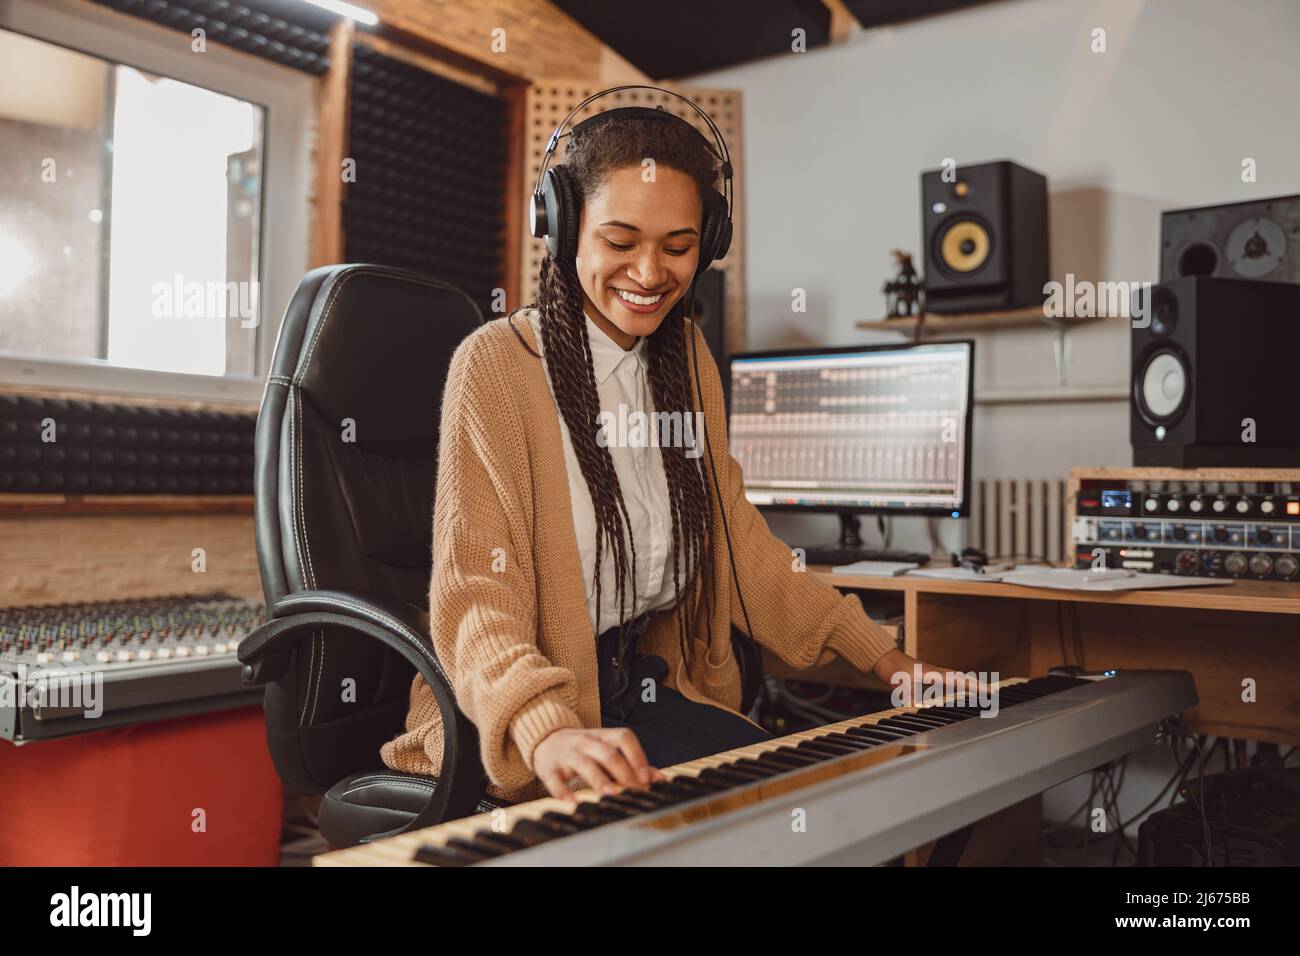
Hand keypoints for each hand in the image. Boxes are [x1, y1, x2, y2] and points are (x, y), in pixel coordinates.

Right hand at [532, 726, 666, 801]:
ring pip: (584, 764)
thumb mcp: (606, 749)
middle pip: (607, 753)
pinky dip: (562, 790)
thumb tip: (659, 778)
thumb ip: (632, 762)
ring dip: (599, 780)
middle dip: (623, 771)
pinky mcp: (549, 767)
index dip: (637, 755)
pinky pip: (555, 778)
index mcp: (602, 736)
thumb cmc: (583, 748)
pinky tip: (572, 801)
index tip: (646, 777)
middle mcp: (585, 742)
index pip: (623, 738)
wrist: (545, 738)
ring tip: (610, 795)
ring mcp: (567, 754)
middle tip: (634, 790)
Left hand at [871, 648, 988, 697]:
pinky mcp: (930, 673)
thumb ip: (907, 696)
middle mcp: (936, 671)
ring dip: (970, 682)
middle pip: (961, 677)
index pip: (957, 680)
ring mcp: (934, 671)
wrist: (885, 658)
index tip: (986, 690)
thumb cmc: (892, 670)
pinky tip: (962, 685)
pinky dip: (959, 681)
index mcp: (932, 673)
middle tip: (992, 692)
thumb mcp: (898, 685)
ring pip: (957, 676)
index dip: (972, 686)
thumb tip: (914, 709)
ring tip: (983, 689)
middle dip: (977, 684)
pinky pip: (950, 677)